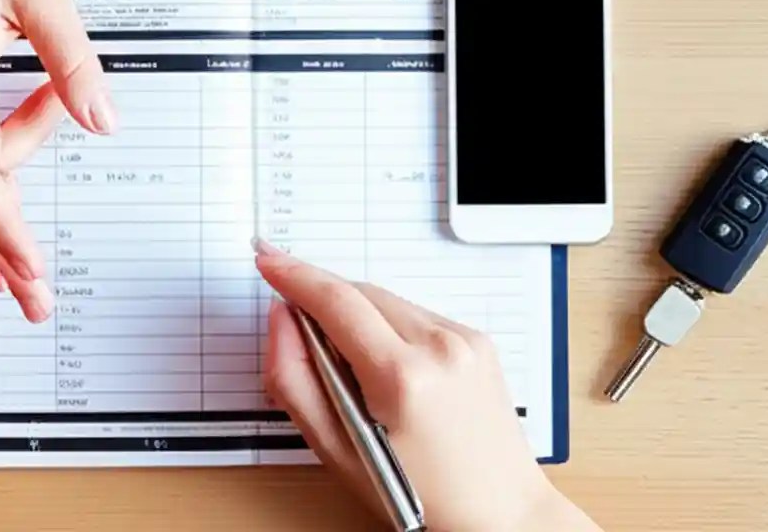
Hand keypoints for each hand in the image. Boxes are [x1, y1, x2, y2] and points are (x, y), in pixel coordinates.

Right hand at [254, 240, 600, 531]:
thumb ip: (294, 380)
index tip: (267, 260)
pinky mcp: (477, 339)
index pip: (336, 302)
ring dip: (355, 315)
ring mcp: (465, 339)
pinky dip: (388, 327)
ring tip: (349, 369)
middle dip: (320, 298)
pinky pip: (415, 314)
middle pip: (361, 293)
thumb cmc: (421, 494)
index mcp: (403, 377)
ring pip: (388, 300)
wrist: (500, 508)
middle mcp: (441, 347)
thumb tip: (281, 321)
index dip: (294, 275)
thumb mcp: (337, 451)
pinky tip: (385, 368)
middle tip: (295, 327)